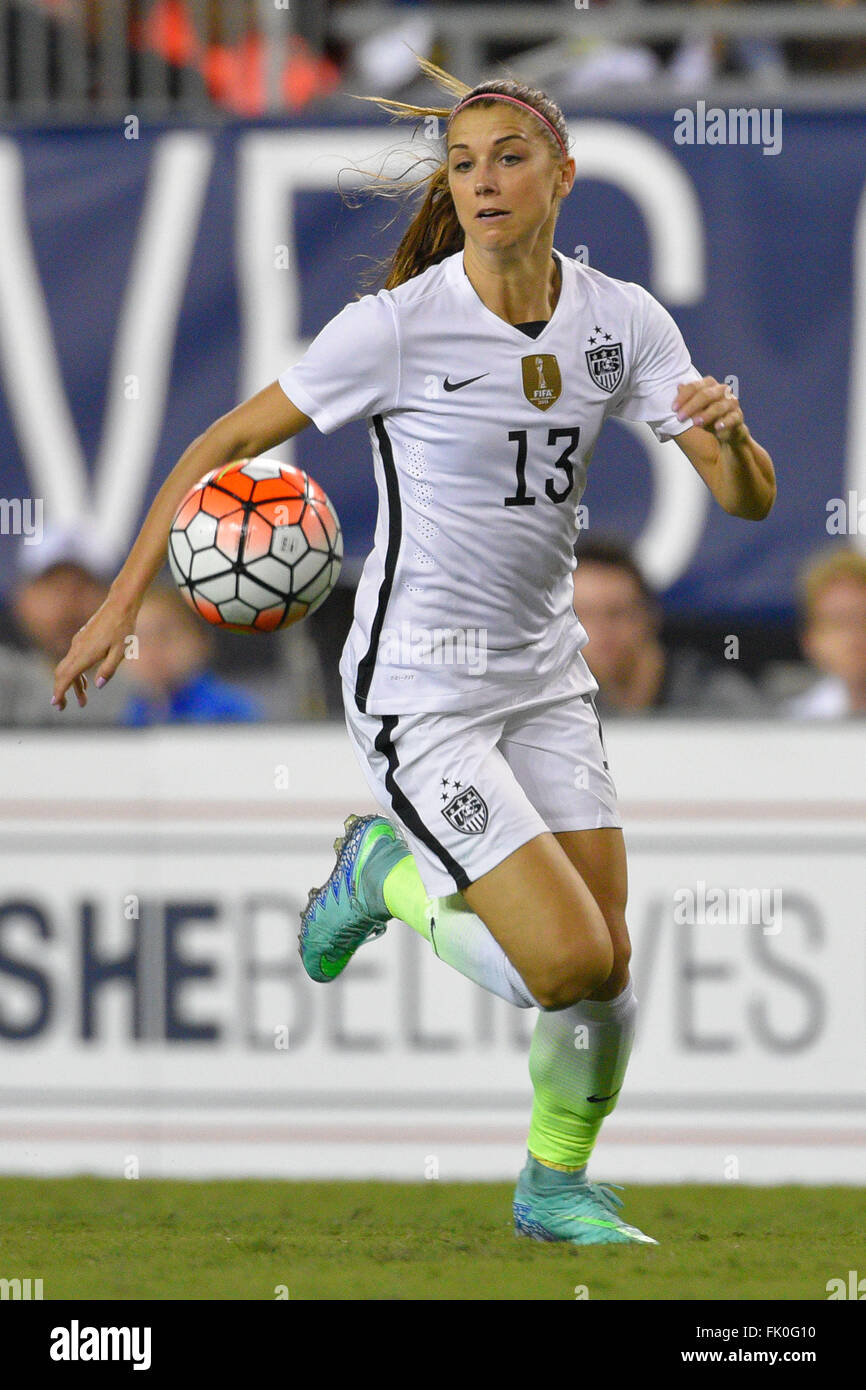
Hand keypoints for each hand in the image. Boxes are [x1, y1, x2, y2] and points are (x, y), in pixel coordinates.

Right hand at [52, 594, 139, 710]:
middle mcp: (77, 648)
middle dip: (61, 691)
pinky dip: (76, 673)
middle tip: (63, 707)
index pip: (66, 676)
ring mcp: (78, 643)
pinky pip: (73, 660)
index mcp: (85, 654)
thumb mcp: (120, 652)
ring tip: (83, 700)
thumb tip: (98, 686)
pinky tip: (86, 682)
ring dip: (73, 684)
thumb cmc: (123, 628)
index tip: (56, 704)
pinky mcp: (82, 639)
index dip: (59, 691)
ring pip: (68, 667)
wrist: (120, 605)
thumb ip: (109, 670)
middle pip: (62, 673)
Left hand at [674, 376, 747, 446]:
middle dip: (691, 406)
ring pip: (719, 406)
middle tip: (680, 418)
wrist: (724, 431)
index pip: (695, 386)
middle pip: (706, 395)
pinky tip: (717, 427)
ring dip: (706, 414)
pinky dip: (725, 422)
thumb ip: (687, 399)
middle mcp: (722, 390)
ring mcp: (731, 402)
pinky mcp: (738, 416)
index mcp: (709, 385)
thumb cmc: (706, 416)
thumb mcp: (694, 409)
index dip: (683, 397)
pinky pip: (732, 418)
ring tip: (696, 423)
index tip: (673, 408)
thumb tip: (678, 386)